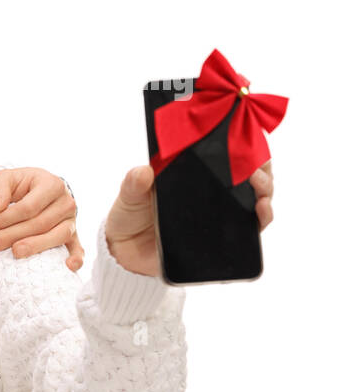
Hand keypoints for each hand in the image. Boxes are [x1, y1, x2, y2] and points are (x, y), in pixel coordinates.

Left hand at [0, 167, 83, 270]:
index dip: (5, 219)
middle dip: (11, 236)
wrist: (42, 189)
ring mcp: (71, 220)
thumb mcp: (8, 177)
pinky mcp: (73, 235)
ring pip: (57, 236)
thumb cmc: (22, 185)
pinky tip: (68, 267)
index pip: (28, 207)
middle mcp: (66, 202)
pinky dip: (76, 258)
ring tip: (15, 253)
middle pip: (39, 223)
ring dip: (35, 247)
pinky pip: (77, 248)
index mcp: (52, 185)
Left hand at [105, 161, 275, 275]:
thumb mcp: (129, 196)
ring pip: (256, 198)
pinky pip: (249, 228)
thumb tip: (144, 171)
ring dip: (266, 191)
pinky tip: (261, 212)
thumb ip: (134, 184)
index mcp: (192, 173)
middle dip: (261, 167)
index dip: (244, 144)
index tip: (252, 139)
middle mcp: (211, 191)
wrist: (125, 253)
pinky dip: (261, 218)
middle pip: (249, 174)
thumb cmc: (129, 216)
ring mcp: (219, 213)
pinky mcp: (222, 237)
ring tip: (260, 189)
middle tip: (257, 169)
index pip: (226, 153)